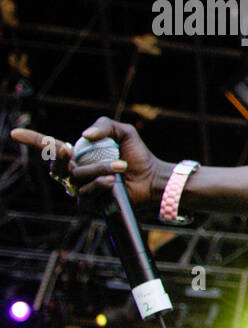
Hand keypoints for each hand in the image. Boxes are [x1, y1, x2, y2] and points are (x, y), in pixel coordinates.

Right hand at [10, 116, 165, 206]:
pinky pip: (85, 193)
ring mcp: (81, 188)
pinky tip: (112, 181)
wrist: (152, 178)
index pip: (49, 147)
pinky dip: (99, 184)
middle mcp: (76, 171)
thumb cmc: (137, 155)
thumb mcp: (122, 131)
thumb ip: (103, 125)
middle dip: (60, 157)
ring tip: (121, 165)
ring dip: (99, 168)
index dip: (33, 140)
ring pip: (77, 177)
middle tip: (67, 150)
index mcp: (78, 154)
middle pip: (57, 165)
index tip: (15, 134)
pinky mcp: (91, 203)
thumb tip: (83, 136)